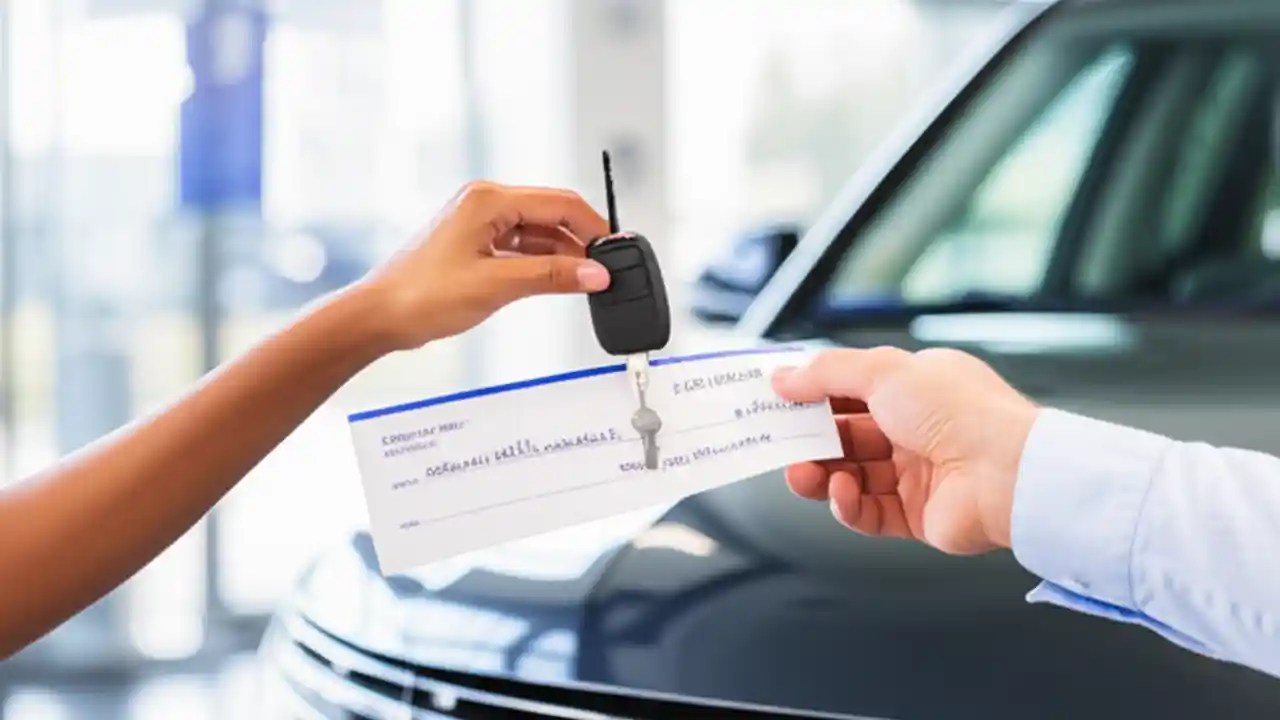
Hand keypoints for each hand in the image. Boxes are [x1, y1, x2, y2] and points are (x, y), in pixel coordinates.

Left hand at [357, 181, 611, 351]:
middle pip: (552, 214)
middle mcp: (485, 203)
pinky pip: (522, 246)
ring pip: (539, 232)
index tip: (616, 252)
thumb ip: (551, 276)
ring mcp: (480, 222)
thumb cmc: (421, 295)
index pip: (560, 202)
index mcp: (489, 199)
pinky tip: (557, 281)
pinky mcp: (476, 243)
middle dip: (582, 241)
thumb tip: (595, 273)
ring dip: (563, 254)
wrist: (380, 316)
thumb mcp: (497, 285)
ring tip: (586, 281)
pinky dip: (542, 262)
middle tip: (605, 270)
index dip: (594, 227)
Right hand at [772, 347, 1039, 554]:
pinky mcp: (918, 515)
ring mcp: (918, 474)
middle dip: (810, 440)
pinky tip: (841, 493)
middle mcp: (918, 429)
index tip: (776, 401)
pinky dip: (848, 505)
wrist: (1007, 474)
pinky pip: (869, 512)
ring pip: (853, 475)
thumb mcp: (882, 371)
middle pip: (847, 436)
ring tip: (800, 475)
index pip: (853, 389)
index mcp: (917, 387)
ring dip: (821, 474)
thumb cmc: (958, 412)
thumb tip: (782, 377)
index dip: (814, 395)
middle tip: (777, 443)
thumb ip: (826, 373)